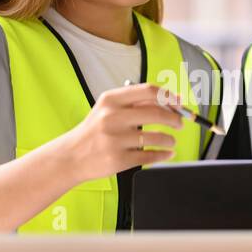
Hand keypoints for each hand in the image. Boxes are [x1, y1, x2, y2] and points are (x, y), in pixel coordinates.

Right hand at [59, 83, 184, 182]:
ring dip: (170, 139)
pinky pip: (150, 156)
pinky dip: (163, 155)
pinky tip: (166, 153)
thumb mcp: (108, 110)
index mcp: (111, 100)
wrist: (72, 156)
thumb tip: (170, 100)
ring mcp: (115, 140)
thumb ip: (135, 103)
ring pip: (156, 137)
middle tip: (180, 123)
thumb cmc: (94, 132)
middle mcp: (112, 117)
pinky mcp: (119, 160)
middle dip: (175, 119)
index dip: (169, 97)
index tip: (179, 103)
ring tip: (171, 141)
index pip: (148, 91)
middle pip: (156, 113)